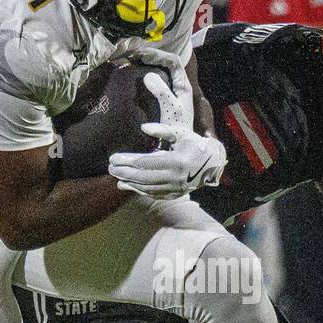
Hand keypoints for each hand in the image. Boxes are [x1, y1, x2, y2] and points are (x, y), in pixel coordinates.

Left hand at [109, 127, 225, 198]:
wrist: (212, 163)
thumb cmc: (194, 143)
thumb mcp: (181, 132)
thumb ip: (162, 130)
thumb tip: (143, 127)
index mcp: (176, 161)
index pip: (145, 163)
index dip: (127, 161)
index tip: (113, 157)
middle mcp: (175, 178)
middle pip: (143, 177)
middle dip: (124, 173)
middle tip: (110, 167)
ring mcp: (175, 188)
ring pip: (146, 188)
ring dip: (128, 182)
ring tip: (115, 175)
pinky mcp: (174, 194)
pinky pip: (152, 194)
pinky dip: (138, 190)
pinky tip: (126, 185)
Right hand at [133, 50, 192, 126]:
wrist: (179, 144)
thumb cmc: (177, 127)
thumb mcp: (170, 109)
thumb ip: (161, 92)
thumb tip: (148, 75)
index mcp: (183, 84)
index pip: (173, 61)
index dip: (159, 55)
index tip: (143, 57)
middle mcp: (178, 84)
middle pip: (166, 62)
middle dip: (151, 56)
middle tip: (134, 56)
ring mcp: (172, 90)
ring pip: (161, 70)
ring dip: (148, 64)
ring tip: (133, 62)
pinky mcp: (164, 96)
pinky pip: (155, 79)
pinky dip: (145, 73)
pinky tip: (136, 74)